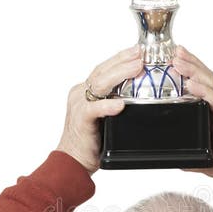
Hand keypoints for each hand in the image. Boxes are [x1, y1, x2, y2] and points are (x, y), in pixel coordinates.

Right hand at [56, 45, 142, 174]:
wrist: (72, 161)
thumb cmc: (90, 141)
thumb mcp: (104, 116)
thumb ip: (113, 102)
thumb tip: (137, 94)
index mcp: (85, 91)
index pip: (104, 69)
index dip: (121, 58)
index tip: (137, 51)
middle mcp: (80, 94)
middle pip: (103, 71)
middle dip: (123, 60)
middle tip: (140, 53)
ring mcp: (79, 105)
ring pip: (99, 84)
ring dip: (120, 74)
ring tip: (136, 67)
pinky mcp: (80, 120)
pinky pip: (94, 110)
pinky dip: (108, 106)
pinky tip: (120, 104)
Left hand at [171, 45, 212, 187]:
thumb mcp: (206, 160)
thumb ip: (193, 156)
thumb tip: (178, 158)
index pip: (202, 86)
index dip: (189, 71)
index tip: (173, 59)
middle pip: (205, 78)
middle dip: (190, 62)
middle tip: (174, 50)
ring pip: (210, 84)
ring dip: (194, 70)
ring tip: (179, 59)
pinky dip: (203, 91)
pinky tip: (192, 83)